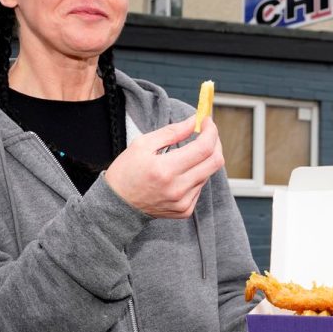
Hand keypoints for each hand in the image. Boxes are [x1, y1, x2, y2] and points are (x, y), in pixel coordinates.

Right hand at [104, 116, 223, 217]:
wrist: (117, 205)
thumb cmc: (126, 172)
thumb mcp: (143, 144)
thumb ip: (172, 131)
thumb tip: (194, 121)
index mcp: (165, 170)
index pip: (204, 148)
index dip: (211, 131)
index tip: (207, 121)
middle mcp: (177, 189)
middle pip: (215, 162)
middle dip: (215, 142)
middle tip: (207, 133)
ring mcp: (183, 202)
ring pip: (209, 173)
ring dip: (204, 159)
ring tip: (189, 153)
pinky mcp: (185, 210)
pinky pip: (201, 187)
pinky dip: (197, 175)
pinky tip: (182, 172)